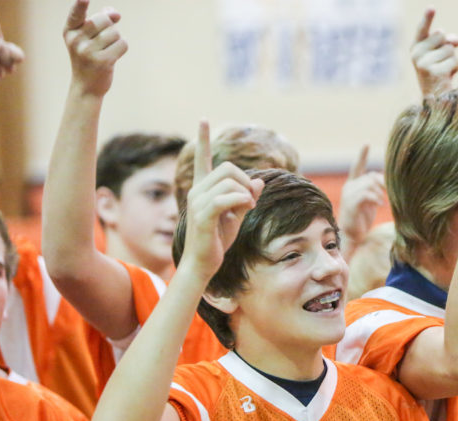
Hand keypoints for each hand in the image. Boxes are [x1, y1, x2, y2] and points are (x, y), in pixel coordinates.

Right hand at [63, 0, 127, 96]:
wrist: (86, 87)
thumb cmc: (89, 57)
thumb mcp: (88, 37)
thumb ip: (100, 20)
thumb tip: (114, 13)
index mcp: (70, 31)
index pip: (76, 13)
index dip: (81, 3)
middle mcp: (76, 40)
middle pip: (104, 19)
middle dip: (110, 26)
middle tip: (104, 39)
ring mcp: (88, 51)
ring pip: (115, 32)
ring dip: (116, 40)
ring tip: (106, 50)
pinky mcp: (102, 61)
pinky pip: (122, 44)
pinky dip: (122, 48)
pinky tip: (112, 56)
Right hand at [183, 121, 264, 280]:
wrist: (203, 263)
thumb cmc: (218, 240)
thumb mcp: (237, 216)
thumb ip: (247, 197)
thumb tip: (260, 182)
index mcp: (203, 189)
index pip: (202, 159)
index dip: (203, 139)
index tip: (203, 119)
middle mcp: (197, 191)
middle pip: (228, 168)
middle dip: (246, 181)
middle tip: (251, 200)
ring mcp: (198, 202)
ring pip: (229, 182)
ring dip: (246, 193)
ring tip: (248, 207)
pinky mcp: (203, 216)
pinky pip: (225, 198)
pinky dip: (241, 200)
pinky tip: (246, 206)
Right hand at [338, 145, 385, 243]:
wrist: (352, 235)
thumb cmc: (362, 219)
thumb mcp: (370, 201)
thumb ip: (374, 189)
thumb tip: (384, 179)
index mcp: (353, 185)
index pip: (357, 166)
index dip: (362, 155)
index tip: (367, 143)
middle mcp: (349, 187)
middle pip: (370, 177)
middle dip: (382, 183)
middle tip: (389, 193)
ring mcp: (349, 195)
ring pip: (369, 184)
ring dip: (379, 192)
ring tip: (382, 202)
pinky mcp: (351, 204)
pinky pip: (366, 194)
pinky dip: (376, 198)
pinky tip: (381, 205)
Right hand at [411, 8, 457, 97]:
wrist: (436, 101)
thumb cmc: (438, 75)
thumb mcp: (440, 55)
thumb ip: (446, 42)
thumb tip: (456, 40)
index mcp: (415, 49)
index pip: (422, 30)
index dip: (427, 19)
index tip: (432, 8)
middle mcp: (416, 55)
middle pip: (441, 36)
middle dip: (447, 47)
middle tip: (441, 63)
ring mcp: (424, 64)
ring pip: (450, 49)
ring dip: (453, 60)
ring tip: (444, 72)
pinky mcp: (434, 72)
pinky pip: (454, 60)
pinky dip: (456, 68)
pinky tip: (447, 77)